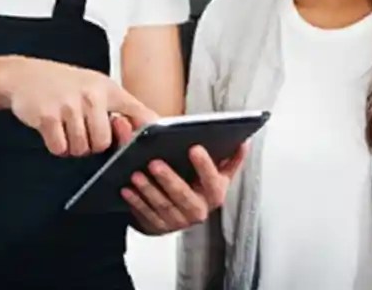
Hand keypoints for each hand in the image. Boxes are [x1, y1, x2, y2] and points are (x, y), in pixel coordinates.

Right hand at [2, 57, 157, 156]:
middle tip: (81, 129)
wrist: (23, 76)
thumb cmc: (63, 83)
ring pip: (81, 148)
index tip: (151, 146)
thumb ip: (119, 106)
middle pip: (103, 143)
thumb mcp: (96, 86)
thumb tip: (145, 126)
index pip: (136, 112)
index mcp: (107, 89)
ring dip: (72, 146)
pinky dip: (56, 146)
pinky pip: (60, 148)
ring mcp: (69, 105)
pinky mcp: (48, 117)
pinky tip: (53, 130)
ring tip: (65, 127)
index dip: (145, 131)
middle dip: (91, 144)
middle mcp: (91, 95)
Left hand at [111, 116, 248, 235]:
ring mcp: (179, 222)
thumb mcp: (214, 170)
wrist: (179, 208)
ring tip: (135, 173)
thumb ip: (228, 156)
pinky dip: (136, 202)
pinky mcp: (160, 228)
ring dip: (148, 190)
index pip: (213, 181)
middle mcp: (200, 211)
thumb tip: (244, 142)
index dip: (205, 166)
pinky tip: (127, 188)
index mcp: (215, 193)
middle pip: (184, 196)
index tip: (194, 147)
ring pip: (163, 206)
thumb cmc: (196, 181)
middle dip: (169, 179)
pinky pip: (147, 215)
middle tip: (154, 162)